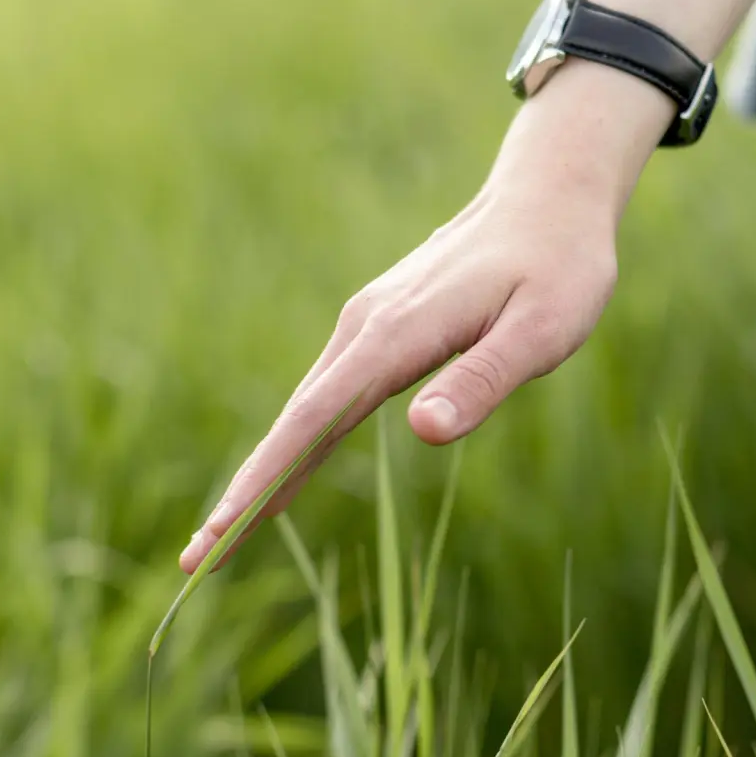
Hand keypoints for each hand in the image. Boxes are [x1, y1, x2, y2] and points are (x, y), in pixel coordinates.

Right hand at [177, 143, 632, 573]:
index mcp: (396, 334)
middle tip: (197, 562)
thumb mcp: (542, 330)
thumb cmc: (558, 267)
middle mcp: (365, 328)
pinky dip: (296, 442)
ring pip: (305, 411)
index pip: (314, 420)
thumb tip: (424, 429)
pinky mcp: (379, 328)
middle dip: (244, 493)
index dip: (265, 478)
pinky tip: (283, 473)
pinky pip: (326, 396)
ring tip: (223, 535)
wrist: (547, 195)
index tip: (220, 532)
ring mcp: (367, 325)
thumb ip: (483, 378)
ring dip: (264, 472)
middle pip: (294, 423)